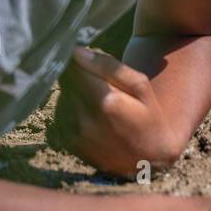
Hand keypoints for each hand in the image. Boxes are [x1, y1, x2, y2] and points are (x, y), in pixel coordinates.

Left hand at [51, 46, 173, 175]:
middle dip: (80, 76)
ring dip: (76, 93)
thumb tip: (77, 51)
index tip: (88, 58)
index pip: (73, 67)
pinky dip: (73, 110)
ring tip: (100, 104)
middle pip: (66, 82)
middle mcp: (83, 120)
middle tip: (101, 84)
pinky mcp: (67, 143)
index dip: (80, 59)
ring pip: (62, 97)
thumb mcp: (140, 86)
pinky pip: (61, 114)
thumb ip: (109, 67)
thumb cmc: (149, 117)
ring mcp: (73, 134)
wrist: (147, 159)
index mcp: (104, 102)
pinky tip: (93, 118)